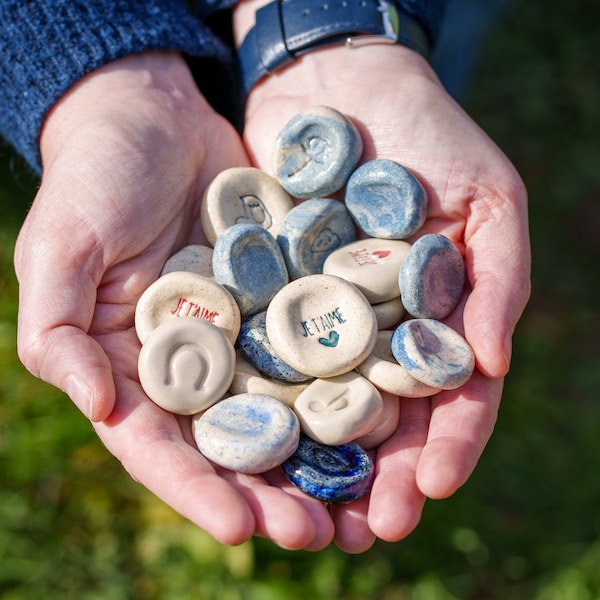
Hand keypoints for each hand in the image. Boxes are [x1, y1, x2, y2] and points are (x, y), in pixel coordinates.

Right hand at [13, 51, 334, 549]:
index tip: (242, 529)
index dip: (198, 491)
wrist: (157, 115)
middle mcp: (196, 360)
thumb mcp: (60, 247)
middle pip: (234, 441)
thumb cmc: (94, 175)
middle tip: (319, 534)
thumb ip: (59, 328)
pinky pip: (320, 345)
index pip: (162, 445)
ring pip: (286, 406)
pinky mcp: (287, 295)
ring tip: (364, 501)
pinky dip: (348, 381)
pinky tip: (386, 415)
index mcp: (135, 364)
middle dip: (273, 491)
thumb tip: (96, 406)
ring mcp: (245, 330)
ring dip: (321, 455)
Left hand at [235, 12, 530, 550]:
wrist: (338, 83)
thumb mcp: (488, 197)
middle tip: (362, 531)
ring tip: (303, 516)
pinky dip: (260, 403)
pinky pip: (264, 357)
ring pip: (320, 405)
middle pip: (382, 419)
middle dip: (376, 477)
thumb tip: (493, 366)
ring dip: (316, 463)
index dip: (445, 446)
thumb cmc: (427, 133)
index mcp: (437, 318)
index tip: (427, 489)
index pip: (450, 399)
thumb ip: (500, 279)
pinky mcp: (267, 298)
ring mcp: (321, 319)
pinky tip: (249, 444)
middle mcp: (379, 330)